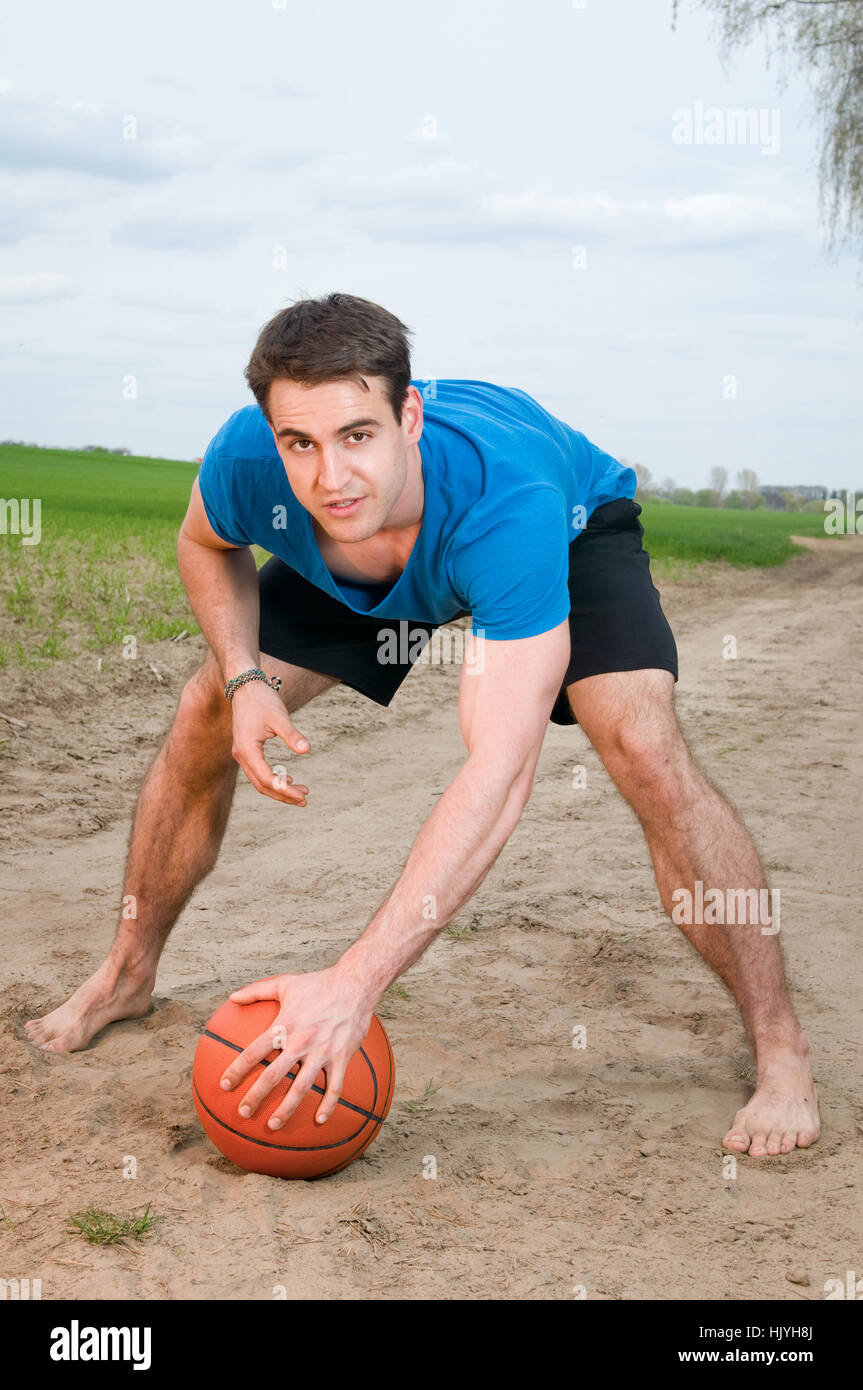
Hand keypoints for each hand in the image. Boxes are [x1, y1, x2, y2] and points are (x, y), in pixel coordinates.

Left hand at [219, 967, 373, 1127]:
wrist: (355, 984)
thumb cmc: (318, 983)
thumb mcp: (284, 983)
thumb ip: (256, 991)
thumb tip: (232, 997)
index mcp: (285, 1025)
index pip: (254, 1051)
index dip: (237, 1069)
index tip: (225, 1085)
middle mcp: (301, 1041)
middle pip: (273, 1075)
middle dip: (256, 1096)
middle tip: (243, 1113)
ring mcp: (322, 1052)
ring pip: (301, 1087)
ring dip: (286, 1109)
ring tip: (273, 1125)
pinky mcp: (341, 1057)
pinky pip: (335, 1087)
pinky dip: (328, 1105)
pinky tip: (319, 1121)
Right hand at [230, 679, 310, 804]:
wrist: (244, 686)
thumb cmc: (262, 700)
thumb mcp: (279, 716)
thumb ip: (292, 734)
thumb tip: (306, 749)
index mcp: (248, 750)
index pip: (268, 779)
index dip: (286, 790)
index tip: (303, 795)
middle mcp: (241, 755)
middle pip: (262, 785)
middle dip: (283, 795)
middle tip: (304, 800)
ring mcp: (241, 753)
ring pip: (259, 781)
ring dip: (279, 789)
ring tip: (300, 793)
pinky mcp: (245, 749)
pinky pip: (258, 772)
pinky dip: (272, 779)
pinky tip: (288, 779)